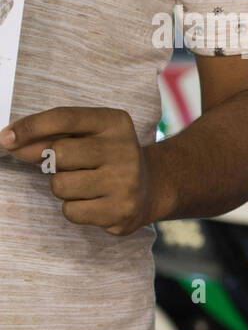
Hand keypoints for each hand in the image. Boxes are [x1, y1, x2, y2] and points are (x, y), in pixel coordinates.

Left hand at [1, 107, 160, 235]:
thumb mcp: (85, 136)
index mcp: (115, 123)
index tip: (6, 138)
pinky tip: (94, 202)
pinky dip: (74, 208)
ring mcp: (126, 182)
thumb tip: (10, 142)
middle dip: (53, 163)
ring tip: (86, 185)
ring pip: (61, 186)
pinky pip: (71, 211)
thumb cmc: (105, 158)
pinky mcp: (121, 211)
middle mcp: (125, 149)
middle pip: (58, 154)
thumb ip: (49, 136)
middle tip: (72, 166)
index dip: (30, 127)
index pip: (64, 118)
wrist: (151, 188)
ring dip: (63, 188)